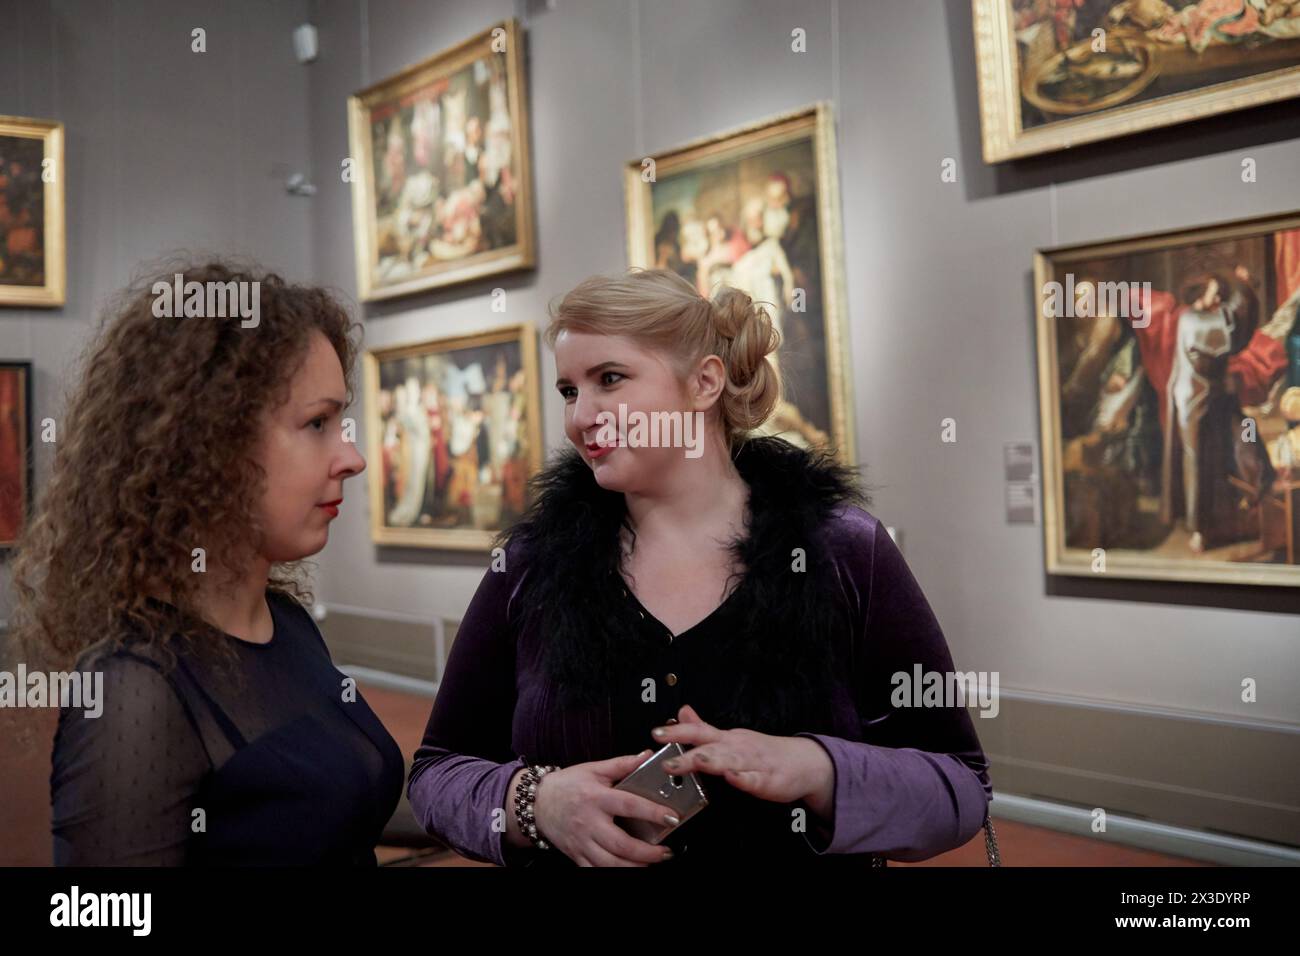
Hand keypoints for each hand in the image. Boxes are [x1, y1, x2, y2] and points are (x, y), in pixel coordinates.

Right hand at [529, 752, 679, 866]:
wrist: (537, 802)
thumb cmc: (567, 784)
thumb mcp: (594, 769)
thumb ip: (622, 764)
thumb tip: (647, 755)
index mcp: (596, 798)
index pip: (628, 805)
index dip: (652, 812)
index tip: (672, 817)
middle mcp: (588, 822)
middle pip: (620, 844)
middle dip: (646, 852)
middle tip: (666, 852)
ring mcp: (581, 842)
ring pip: (609, 863)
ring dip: (634, 867)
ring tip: (651, 863)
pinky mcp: (575, 855)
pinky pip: (594, 871)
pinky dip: (613, 874)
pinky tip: (628, 870)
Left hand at [649, 705, 834, 815]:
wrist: (803, 762)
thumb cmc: (763, 751)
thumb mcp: (730, 737)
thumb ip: (703, 728)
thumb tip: (681, 712)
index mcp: (726, 739)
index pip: (699, 732)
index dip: (677, 732)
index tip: (656, 733)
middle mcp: (737, 748)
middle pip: (710, 747)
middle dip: (688, 753)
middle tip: (666, 760)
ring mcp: (753, 763)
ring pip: (731, 761)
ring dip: (713, 761)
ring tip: (697, 762)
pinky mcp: (769, 780)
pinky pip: (755, 780)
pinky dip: (745, 779)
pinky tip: (735, 778)